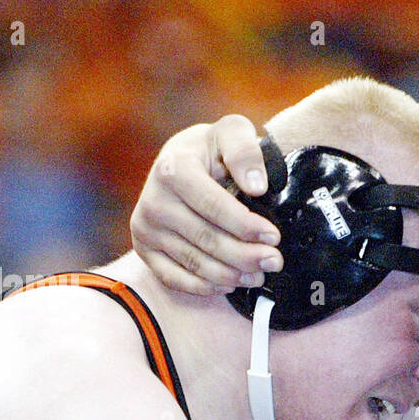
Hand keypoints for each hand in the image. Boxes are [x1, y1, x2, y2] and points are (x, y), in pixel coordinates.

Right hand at [130, 115, 284, 295]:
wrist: (181, 163)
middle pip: (206, 239)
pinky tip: (230, 283)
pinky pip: (175, 279)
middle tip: (274, 261)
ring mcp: (145, 227)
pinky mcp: (144, 248)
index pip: (213, 206)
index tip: (273, 236)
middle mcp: (153, 199)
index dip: (245, 225)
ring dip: (232, 275)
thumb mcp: (232, 133)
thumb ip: (245, 151)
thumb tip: (257, 186)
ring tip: (259, 274)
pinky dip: (205, 286)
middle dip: (246, 255)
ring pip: (195, 263)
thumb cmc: (212, 150)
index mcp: (172, 168)